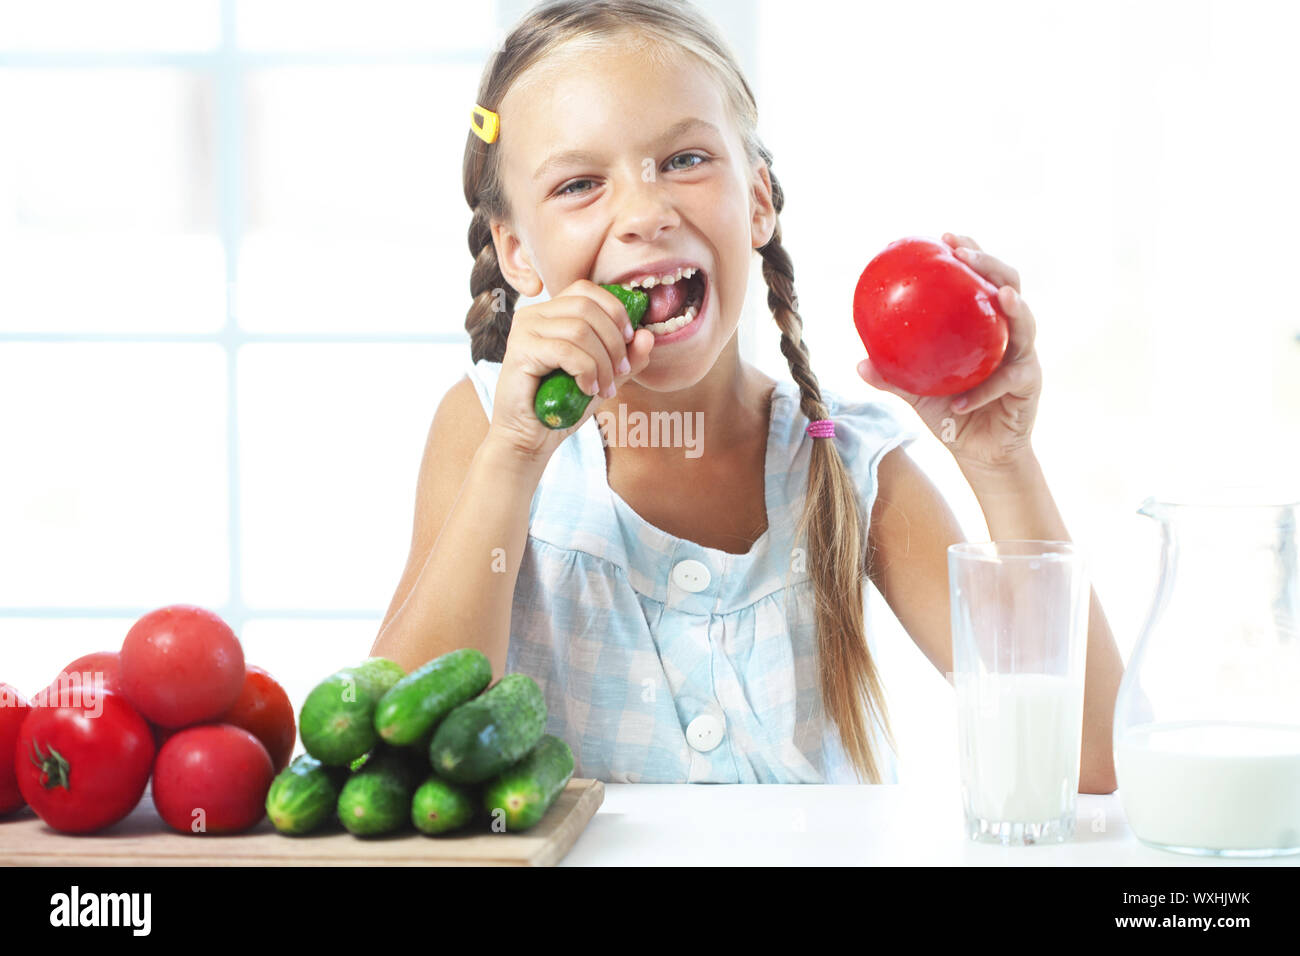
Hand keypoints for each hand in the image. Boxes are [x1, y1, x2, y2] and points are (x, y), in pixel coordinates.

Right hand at [489, 280, 654, 463]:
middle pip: (587, 307)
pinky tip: (588, 389)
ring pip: (580, 329)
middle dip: (614, 341)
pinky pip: (566, 351)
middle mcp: (533, 314)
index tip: (630, 339)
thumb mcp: (603, 377)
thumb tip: (648, 335)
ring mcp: (524, 330)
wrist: (529, 437)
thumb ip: (626, 357)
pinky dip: (586, 370)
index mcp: (549, 313)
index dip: (615, 309)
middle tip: (622, 372)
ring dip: (603, 361)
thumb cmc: (563, 406)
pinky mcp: (520, 351)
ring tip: (605, 387)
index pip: (586, 290)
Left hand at [857, 233, 1041, 473]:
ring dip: (1014, 308)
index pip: (981, 280)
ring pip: (1025, 324)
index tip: (946, 237)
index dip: (971, 253)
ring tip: (1000, 296)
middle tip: (966, 253)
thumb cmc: (951, 415)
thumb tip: (858, 363)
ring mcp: (1023, 358)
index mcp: (983, 327)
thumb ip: (893, 377)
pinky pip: (1008, 381)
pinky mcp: (1030, 386)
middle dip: (992, 264)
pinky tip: (958, 400)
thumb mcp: (918, 394)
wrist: (981, 454)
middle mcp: (1008, 335)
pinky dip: (982, 390)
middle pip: (1012, 286)